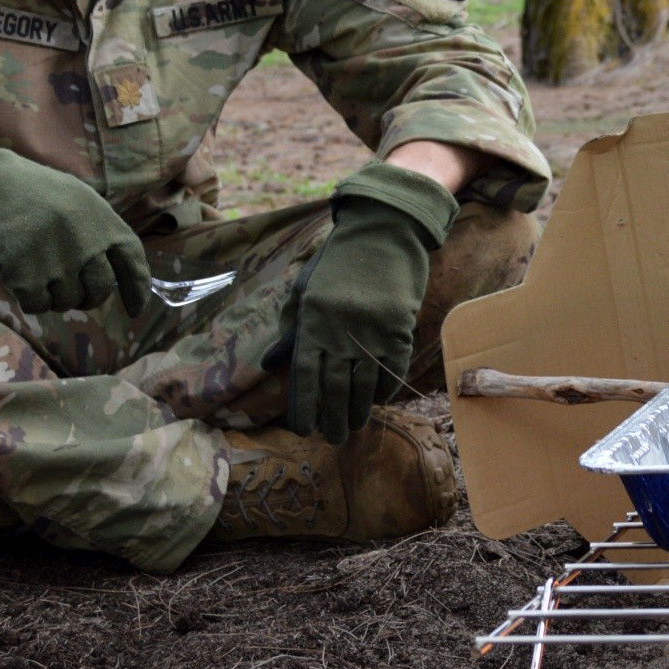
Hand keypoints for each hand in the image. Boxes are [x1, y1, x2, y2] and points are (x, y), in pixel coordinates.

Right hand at [0, 105, 150, 315]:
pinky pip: (38, 304)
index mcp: (101, 216)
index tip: (135, 309)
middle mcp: (86, 237)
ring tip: (36, 273)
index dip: (137, 289)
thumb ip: (96, 231)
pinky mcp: (26, 272)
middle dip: (88, 298)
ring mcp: (57, 256)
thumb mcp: (72, 199)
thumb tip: (116, 276)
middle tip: (71, 293)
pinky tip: (17, 277)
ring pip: (68, 301)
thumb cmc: (21, 191)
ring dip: (54, 297)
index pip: (132, 260)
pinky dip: (29, 299)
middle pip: (101, 289)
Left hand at [285, 161, 457, 443]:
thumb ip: (292, 330)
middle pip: (335, 387)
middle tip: (333, 438)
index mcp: (313, 321)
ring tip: (354, 427)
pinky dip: (385, 389)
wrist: (385, 229)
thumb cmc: (340, 260)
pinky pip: (393, 369)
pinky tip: (378, 401)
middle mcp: (341, 331)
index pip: (305, 376)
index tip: (303, 429)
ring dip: (358, 410)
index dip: (304, 407)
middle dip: (332, 418)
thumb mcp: (307, 289)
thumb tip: (268, 365)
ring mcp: (372, 331)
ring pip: (364, 384)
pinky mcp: (400, 328)